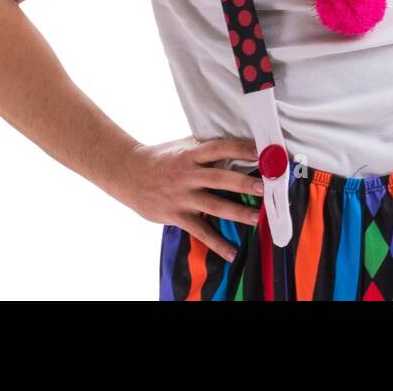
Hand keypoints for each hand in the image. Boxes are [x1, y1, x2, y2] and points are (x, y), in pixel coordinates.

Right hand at [111, 135, 264, 262]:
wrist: (127, 173)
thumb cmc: (161, 157)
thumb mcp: (182, 146)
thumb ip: (204, 147)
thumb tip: (236, 142)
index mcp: (190, 154)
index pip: (219, 148)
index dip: (240, 149)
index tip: (261, 151)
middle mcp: (187, 175)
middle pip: (220, 179)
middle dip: (243, 183)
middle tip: (265, 188)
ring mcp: (182, 197)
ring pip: (214, 205)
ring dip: (237, 212)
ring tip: (257, 218)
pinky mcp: (176, 216)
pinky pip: (200, 231)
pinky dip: (217, 243)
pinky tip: (232, 252)